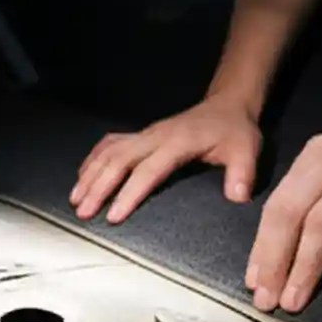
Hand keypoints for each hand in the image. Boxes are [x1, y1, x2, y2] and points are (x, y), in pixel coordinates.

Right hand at [70, 97, 262, 223]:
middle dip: (98, 187)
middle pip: (118, 160)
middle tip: (83, 212)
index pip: (148, 170)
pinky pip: (109, 144)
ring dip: (90, 174)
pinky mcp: (140, 134)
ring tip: (75, 199)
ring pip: (108, 151)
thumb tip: (237, 196)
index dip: (129, 193)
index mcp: (177, 142)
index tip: (113, 216)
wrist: (226, 106)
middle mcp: (155, 136)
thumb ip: (242, 174)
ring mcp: (144, 133)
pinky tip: (82, 177)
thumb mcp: (247, 150)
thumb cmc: (234, 132)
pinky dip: (92, 160)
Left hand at [245, 124, 321, 312]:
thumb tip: (279, 259)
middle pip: (291, 213)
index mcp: (313, 158)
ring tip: (297, 298)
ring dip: (307, 264)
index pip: (277, 205)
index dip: (262, 247)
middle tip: (270, 300)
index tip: (254, 284)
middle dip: (276, 260)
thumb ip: (313, 206)